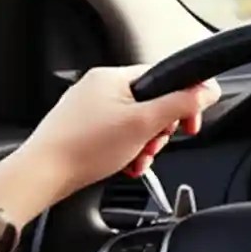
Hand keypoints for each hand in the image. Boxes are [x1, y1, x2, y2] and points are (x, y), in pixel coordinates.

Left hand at [17, 65, 220, 196]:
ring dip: (145, 143)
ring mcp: (88, 109)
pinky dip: (127, 150)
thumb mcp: (144, 123)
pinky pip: (117, 135)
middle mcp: (99, 88)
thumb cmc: (85, 147)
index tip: (190, 123)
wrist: (42, 175)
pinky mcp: (81, 129)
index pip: (164, 78)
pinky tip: (126, 164)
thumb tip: (208, 91)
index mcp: (113, 77)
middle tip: (155, 144)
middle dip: (160, 130)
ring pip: (135, 122)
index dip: (183, 101)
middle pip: (151, 103)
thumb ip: (181, 104)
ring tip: (137, 158)